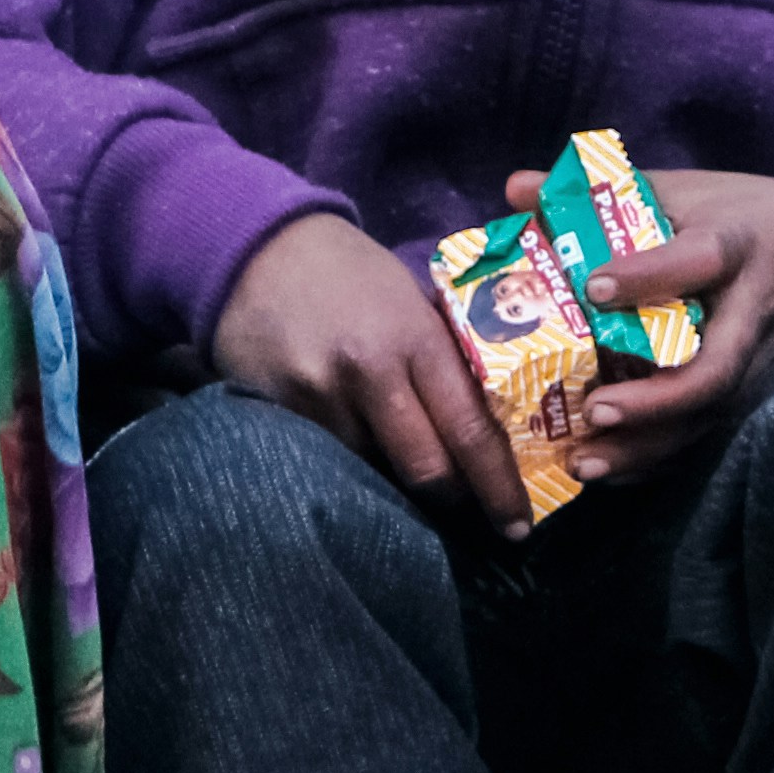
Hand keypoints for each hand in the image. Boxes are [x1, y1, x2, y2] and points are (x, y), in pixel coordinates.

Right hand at [209, 212, 535, 533]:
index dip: (497, 487)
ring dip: (393, 479)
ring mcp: (319, 396)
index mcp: (416, 337)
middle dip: (452, 497)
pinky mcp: (278, 411)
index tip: (517, 525)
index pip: (469, 431)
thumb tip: (485, 429)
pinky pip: (327, 460)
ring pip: (373, 472)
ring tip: (396, 462)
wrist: (257, 246)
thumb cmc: (350, 271)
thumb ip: (442, 359)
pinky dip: (347, 463)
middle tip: (467, 509)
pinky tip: (347, 443)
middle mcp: (370, 371)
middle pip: (426, 469)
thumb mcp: (410, 301)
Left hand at [521, 164, 773, 490]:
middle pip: (714, 368)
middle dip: (656, 398)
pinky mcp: (753, 392)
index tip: (594, 287)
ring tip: (584, 462)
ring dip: (648, 446)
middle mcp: (750, 311)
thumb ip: (601, 191)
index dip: (647, 276)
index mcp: (734, 244)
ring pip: (708, 416)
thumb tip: (514, 189)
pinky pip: (707, 435)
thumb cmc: (740, 212)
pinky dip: (658, 460)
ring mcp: (757, 361)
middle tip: (594, 410)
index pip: (697, 261)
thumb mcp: (682, 189)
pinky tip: (608, 474)